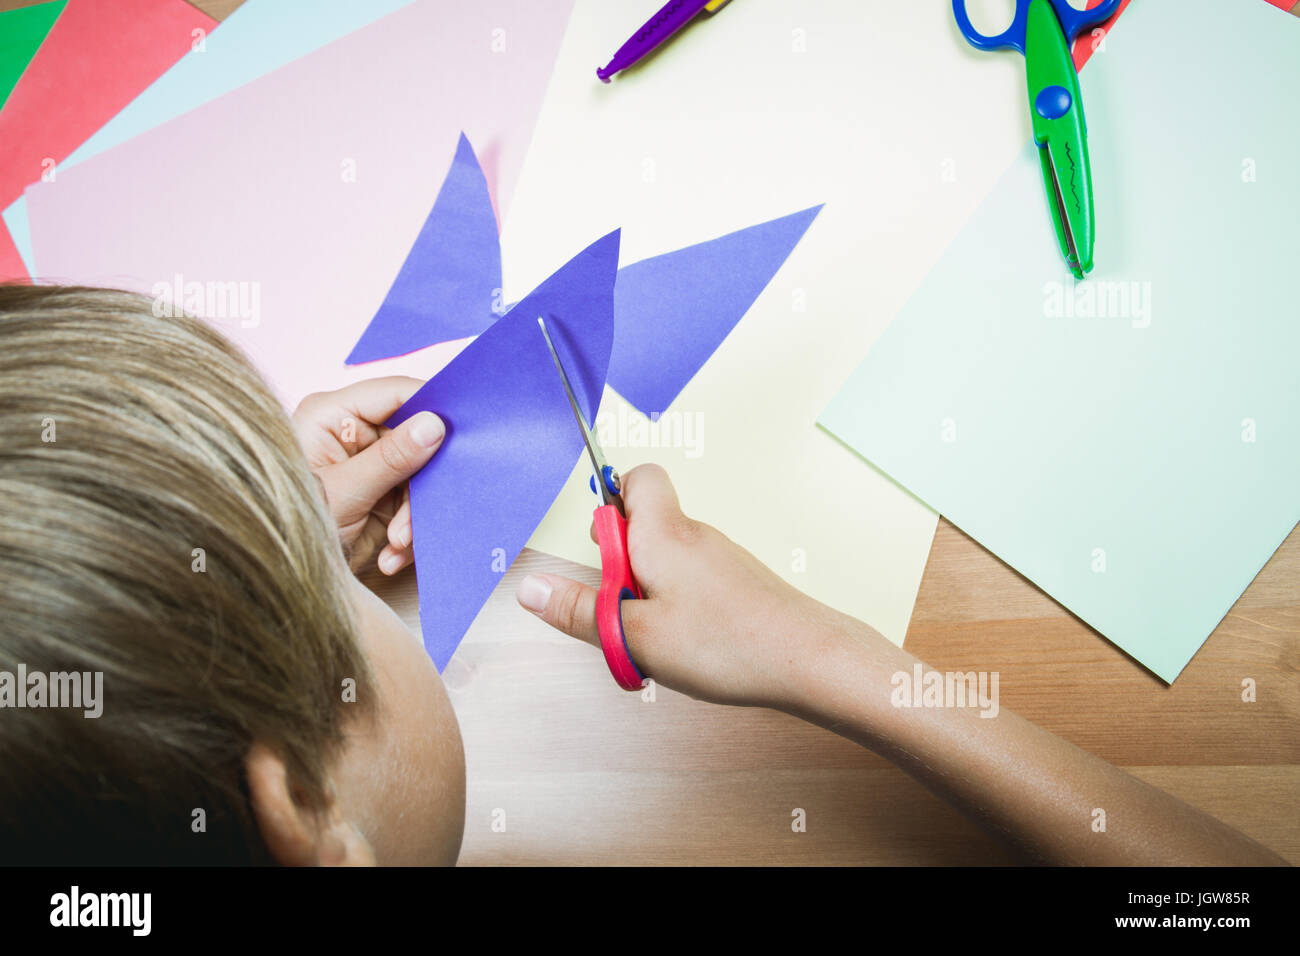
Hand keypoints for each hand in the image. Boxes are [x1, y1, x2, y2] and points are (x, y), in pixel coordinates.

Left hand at [292, 378, 443, 574]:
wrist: (274, 576)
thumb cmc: (288, 527)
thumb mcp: (344, 492)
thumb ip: (391, 458)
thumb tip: (435, 425)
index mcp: (333, 416)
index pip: (395, 393)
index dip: (432, 407)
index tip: (461, 433)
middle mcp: (353, 435)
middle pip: (414, 440)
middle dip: (421, 483)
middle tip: (422, 513)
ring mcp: (369, 466)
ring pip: (419, 478)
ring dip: (414, 517)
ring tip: (397, 544)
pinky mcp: (379, 497)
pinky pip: (412, 506)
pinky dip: (408, 534)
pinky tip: (391, 554)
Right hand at [515, 464, 846, 707]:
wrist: (808, 659)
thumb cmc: (727, 642)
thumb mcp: (635, 635)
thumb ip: (580, 611)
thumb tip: (530, 588)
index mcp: (662, 533)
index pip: (637, 477)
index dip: (610, 498)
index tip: (598, 544)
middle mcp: (693, 534)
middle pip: (643, 523)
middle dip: (619, 562)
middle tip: (619, 603)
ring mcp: (719, 558)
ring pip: (665, 558)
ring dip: (646, 590)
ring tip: (652, 637)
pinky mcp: (737, 583)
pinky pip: (690, 581)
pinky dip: (675, 605)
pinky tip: (685, 643)